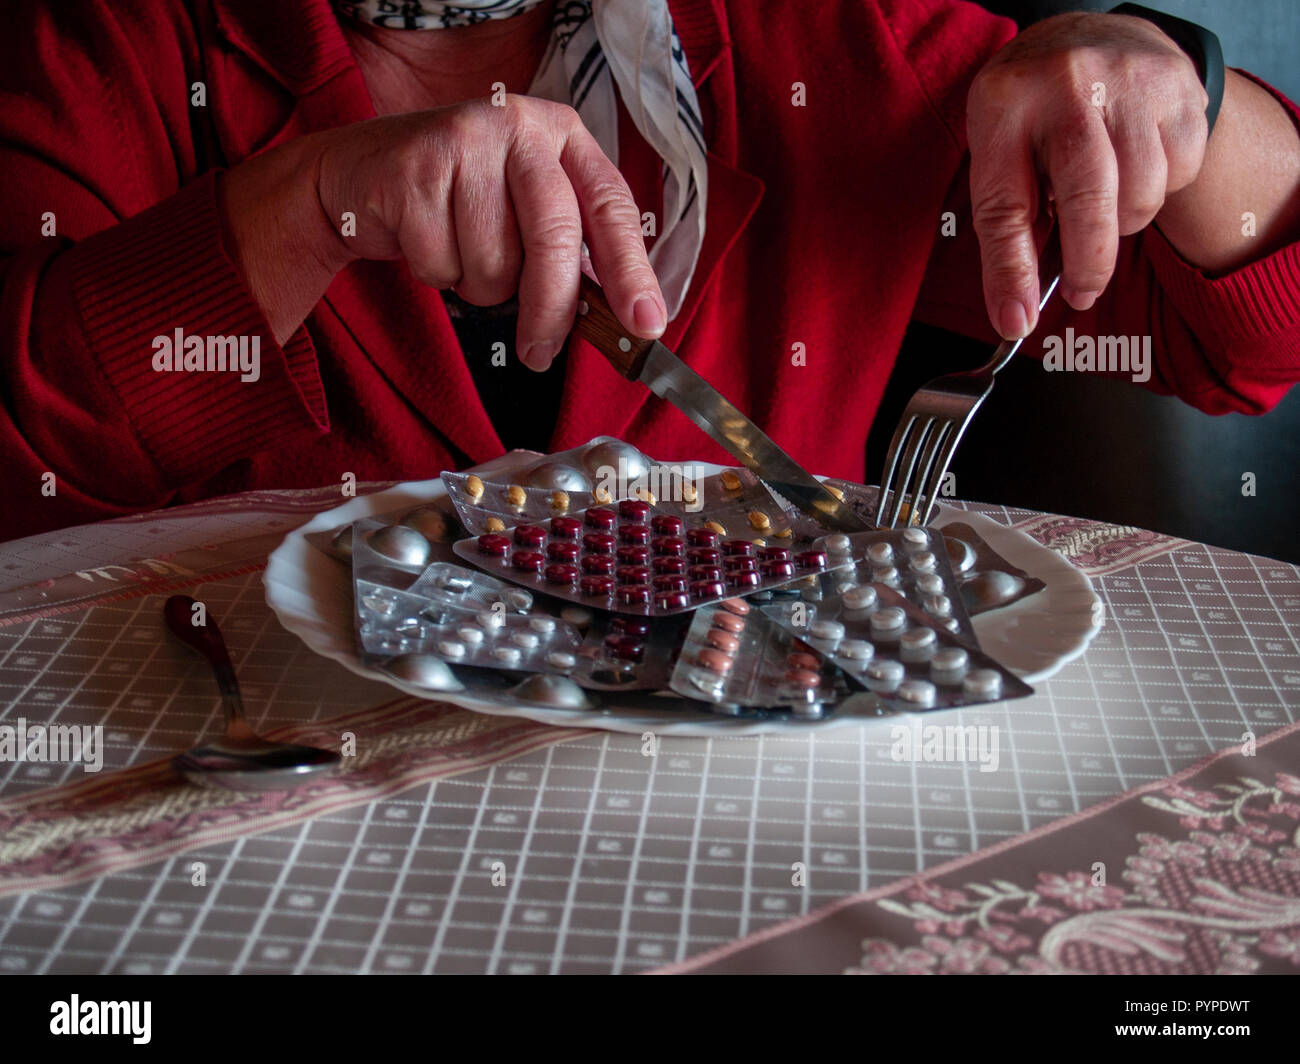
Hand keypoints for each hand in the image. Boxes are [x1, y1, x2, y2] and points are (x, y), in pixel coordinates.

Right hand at [222, 95, 664, 365]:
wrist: (358, 176)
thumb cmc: (459, 203)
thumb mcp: (525, 210)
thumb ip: (573, 250)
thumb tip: (624, 322)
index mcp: (562, 135)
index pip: (611, 206)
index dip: (632, 271)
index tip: (645, 325)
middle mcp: (519, 125)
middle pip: (554, 238)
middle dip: (550, 310)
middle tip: (540, 353)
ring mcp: (464, 142)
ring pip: (496, 262)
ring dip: (479, 285)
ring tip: (459, 251)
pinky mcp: (415, 170)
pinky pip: (445, 265)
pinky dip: (437, 275)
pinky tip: (424, 240)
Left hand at [966, 12, 1210, 338]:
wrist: (1083, 36)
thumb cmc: (1030, 114)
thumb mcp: (997, 153)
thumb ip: (1006, 226)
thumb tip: (1016, 314)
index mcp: (1003, 106)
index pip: (1005, 207)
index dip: (1011, 273)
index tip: (1017, 322)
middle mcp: (1068, 87)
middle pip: (1089, 201)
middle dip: (1087, 265)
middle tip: (1080, 292)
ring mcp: (1129, 82)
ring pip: (1140, 194)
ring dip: (1122, 220)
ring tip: (1100, 199)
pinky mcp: (1177, 87)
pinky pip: (1179, 172)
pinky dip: (1159, 187)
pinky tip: (1132, 165)